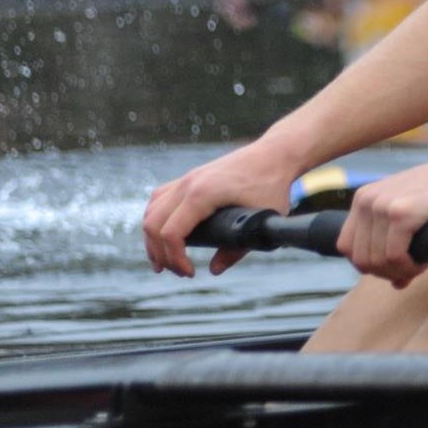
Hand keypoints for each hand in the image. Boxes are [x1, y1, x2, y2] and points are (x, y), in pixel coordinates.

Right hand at [142, 140, 300, 277]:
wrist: (276, 154)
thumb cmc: (273, 184)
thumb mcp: (263, 220)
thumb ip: (238, 249)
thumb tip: (214, 270)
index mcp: (202, 193)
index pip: (171, 233)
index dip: (175, 258)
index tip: (190, 273)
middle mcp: (188, 183)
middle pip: (153, 224)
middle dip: (160, 253)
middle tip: (177, 272)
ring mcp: (187, 178)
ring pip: (152, 210)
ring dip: (152, 237)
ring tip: (163, 260)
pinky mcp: (190, 176)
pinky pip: (159, 198)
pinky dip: (156, 218)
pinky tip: (162, 233)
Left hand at [337, 152, 427, 286]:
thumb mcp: (410, 217)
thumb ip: (396, 245)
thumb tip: (396, 284)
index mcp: (362, 199)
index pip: (347, 248)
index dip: (370, 265)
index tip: (395, 267)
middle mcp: (367, 200)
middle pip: (361, 259)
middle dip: (386, 272)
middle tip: (411, 269)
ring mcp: (382, 205)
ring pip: (377, 261)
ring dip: (400, 271)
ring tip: (421, 263)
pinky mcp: (402, 213)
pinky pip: (395, 256)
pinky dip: (409, 266)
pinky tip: (423, 262)